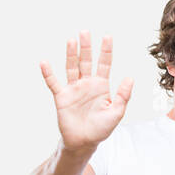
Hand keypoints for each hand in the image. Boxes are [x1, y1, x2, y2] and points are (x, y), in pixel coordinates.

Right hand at [39, 31, 132, 151]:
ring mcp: (73, 89)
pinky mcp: (61, 97)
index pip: (105, 63)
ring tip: (71, 40)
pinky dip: (48, 73)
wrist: (84, 142)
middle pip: (86, 61)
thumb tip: (129, 77)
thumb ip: (124, 95)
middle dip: (86, 47)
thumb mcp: (117, 112)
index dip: (106, 50)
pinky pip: (54, 83)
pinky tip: (44, 63)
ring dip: (71, 54)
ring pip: (72, 67)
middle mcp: (87, 83)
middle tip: (85, 31)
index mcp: (101, 85)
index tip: (107, 36)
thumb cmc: (101, 128)